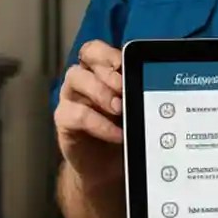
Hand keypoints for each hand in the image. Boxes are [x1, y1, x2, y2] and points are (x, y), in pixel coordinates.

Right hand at [55, 40, 124, 185]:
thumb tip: (153, 82)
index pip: (98, 50)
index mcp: (100, 71)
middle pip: (87, 58)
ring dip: (100, 91)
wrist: (106, 167)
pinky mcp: (64, 120)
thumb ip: (138, 93)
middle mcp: (83, 79)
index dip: (110, 53)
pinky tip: (116, 133)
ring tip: (120, 108)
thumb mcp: (134, 109)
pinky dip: (98, 123)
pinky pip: (75, 114)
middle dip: (109, 71)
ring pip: (76, 77)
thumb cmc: (123, 131)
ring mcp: (71, 98)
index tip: (126, 64)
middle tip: (125, 87)